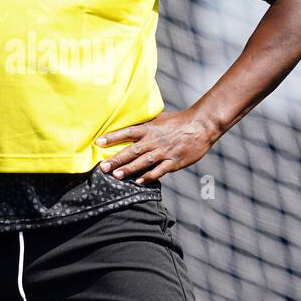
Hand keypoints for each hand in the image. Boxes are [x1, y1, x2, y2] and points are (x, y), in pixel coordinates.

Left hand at [95, 107, 220, 183]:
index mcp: (150, 128)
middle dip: (116, 159)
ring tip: (116, 176)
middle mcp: (154, 140)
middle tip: (102, 167)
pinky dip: (149, 177)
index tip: (98, 142)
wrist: (201, 125)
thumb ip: (145, 125)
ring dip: (129, 169)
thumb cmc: (179, 121)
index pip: (127, 132)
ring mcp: (164, 152)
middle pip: (132, 151)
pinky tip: (139, 182)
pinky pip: (160, 171)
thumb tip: (129, 126)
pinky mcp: (174, 161)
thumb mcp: (159, 118)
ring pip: (144, 162)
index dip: (112, 137)